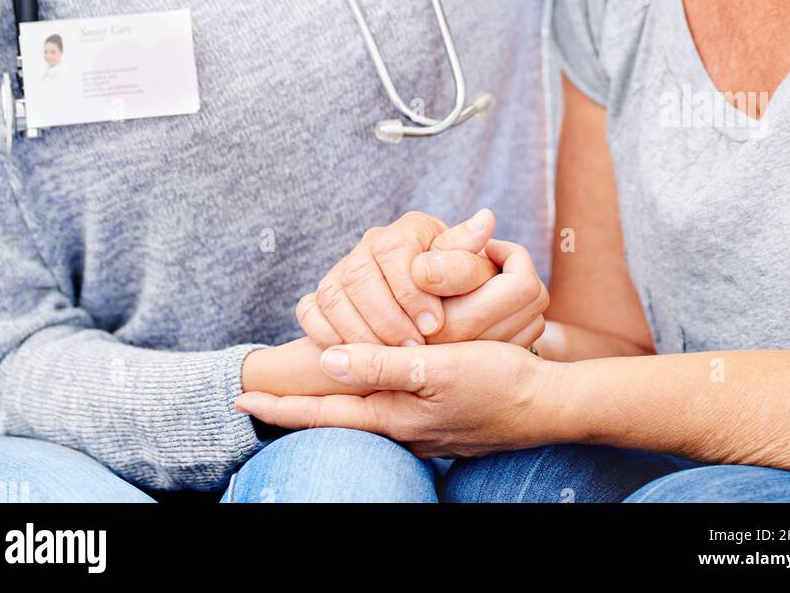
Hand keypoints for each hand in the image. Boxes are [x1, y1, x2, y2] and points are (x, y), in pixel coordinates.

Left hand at [236, 339, 565, 457]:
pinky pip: (389, 411)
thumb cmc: (496, 380)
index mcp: (395, 413)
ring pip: (361, 414)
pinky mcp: (440, 422)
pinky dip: (365, 400)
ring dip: (328, 405)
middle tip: (253, 402)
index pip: (325, 411)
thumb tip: (329, 361)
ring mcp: (421, 428)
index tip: (241, 397)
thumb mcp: (436, 366)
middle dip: (294, 410)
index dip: (283, 405)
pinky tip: (367, 392)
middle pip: (336, 417)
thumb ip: (382, 364)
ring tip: (299, 395)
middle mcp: (401, 426)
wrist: (547, 404)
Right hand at [295, 209, 547, 347]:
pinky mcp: (322, 296)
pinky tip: (355, 358)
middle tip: (414, 348)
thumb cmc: (459, 290)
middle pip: (359, 274)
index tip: (435, 324)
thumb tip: (485, 221)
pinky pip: (309, 310)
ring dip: (359, 331)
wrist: (436, 311)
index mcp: (408, 231)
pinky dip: (326, 334)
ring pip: (332, 295)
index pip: (395, 251)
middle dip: (386, 317)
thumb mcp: (471, 273)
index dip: (410, 290)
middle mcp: (371, 244)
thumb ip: (469, 257)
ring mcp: (343, 270)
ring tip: (389, 359)